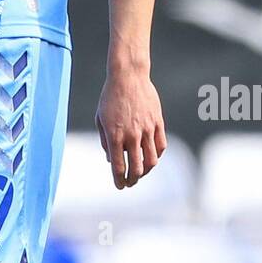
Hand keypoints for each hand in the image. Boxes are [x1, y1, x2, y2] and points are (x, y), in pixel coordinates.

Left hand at [95, 68, 165, 188]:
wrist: (128, 76)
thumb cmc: (110, 97)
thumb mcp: (101, 119)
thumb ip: (106, 141)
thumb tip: (111, 160)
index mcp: (115, 135)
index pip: (119, 167)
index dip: (119, 180)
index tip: (119, 186)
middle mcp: (132, 135)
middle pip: (137, 168)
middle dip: (133, 180)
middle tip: (130, 182)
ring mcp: (147, 129)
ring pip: (152, 160)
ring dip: (146, 171)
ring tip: (141, 172)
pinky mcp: (158, 122)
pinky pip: (161, 146)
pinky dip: (157, 155)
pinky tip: (151, 156)